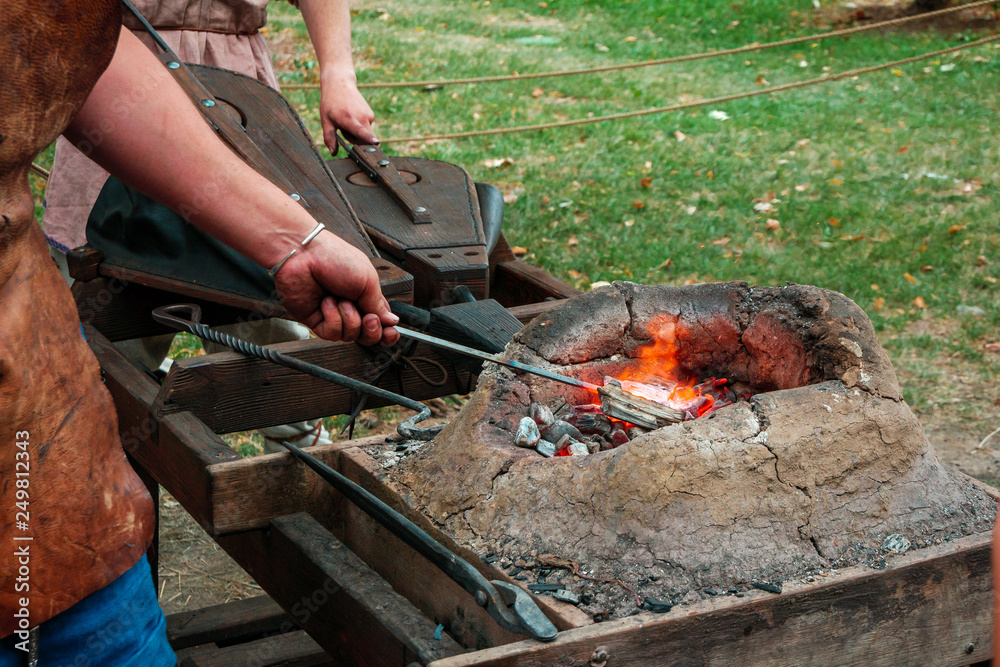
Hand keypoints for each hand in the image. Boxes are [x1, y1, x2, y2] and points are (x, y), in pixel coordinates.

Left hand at [273, 231, 398, 345]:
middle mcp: (351, 308)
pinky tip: (327, 302)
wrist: (304, 254)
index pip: (381, 322)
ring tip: (341, 299)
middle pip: (368, 336)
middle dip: (372, 330)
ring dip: (349, 318)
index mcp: (366, 297)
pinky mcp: (316, 321)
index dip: (388, 331)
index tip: (392, 332)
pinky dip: (332, 318)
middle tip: (369, 318)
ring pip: (351, 336)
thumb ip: (379, 304)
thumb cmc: (335, 257)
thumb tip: (392, 321)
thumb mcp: (367, 279)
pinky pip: (332, 333)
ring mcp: (333, 316)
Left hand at [319, 71, 376, 149]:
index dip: (368, 139)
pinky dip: (360, 126)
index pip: (361, 131)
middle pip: (366, 140)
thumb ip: (329, 137)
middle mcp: (362, 117)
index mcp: (349, 119)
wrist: (340, 83)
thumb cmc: (330, 102)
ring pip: (366, 134)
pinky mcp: (371, 115)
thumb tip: (333, 153)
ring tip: (347, 120)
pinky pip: (366, 128)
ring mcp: (368, 116)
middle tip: (343, 131)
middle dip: (357, 142)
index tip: (376, 143)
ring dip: (357, 133)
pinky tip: (352, 116)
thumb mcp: (325, 120)